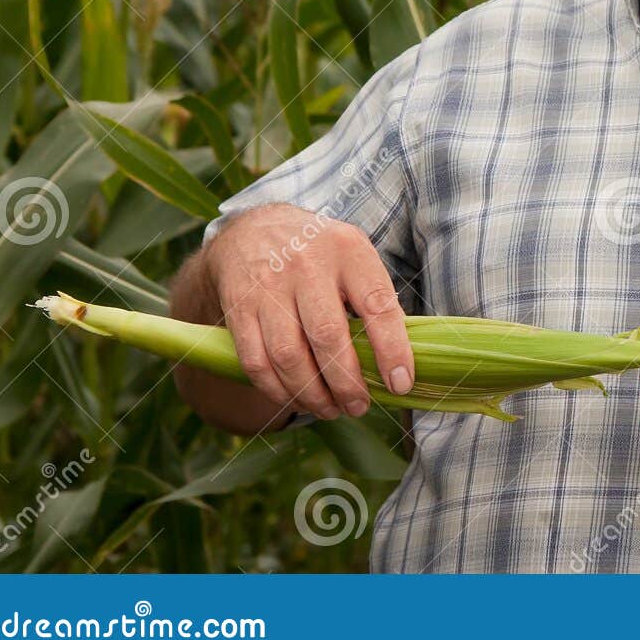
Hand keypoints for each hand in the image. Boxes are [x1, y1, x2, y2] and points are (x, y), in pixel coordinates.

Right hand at [204, 205, 413, 420]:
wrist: (252, 230)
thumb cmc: (321, 253)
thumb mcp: (355, 256)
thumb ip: (375, 298)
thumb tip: (397, 360)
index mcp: (348, 250)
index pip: (376, 305)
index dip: (392, 349)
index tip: (400, 384)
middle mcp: (308, 265)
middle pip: (328, 336)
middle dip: (347, 383)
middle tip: (360, 407)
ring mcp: (268, 286)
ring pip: (289, 355)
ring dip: (312, 394)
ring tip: (331, 410)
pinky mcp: (239, 308)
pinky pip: (256, 361)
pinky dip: (278, 390)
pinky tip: (296, 399)